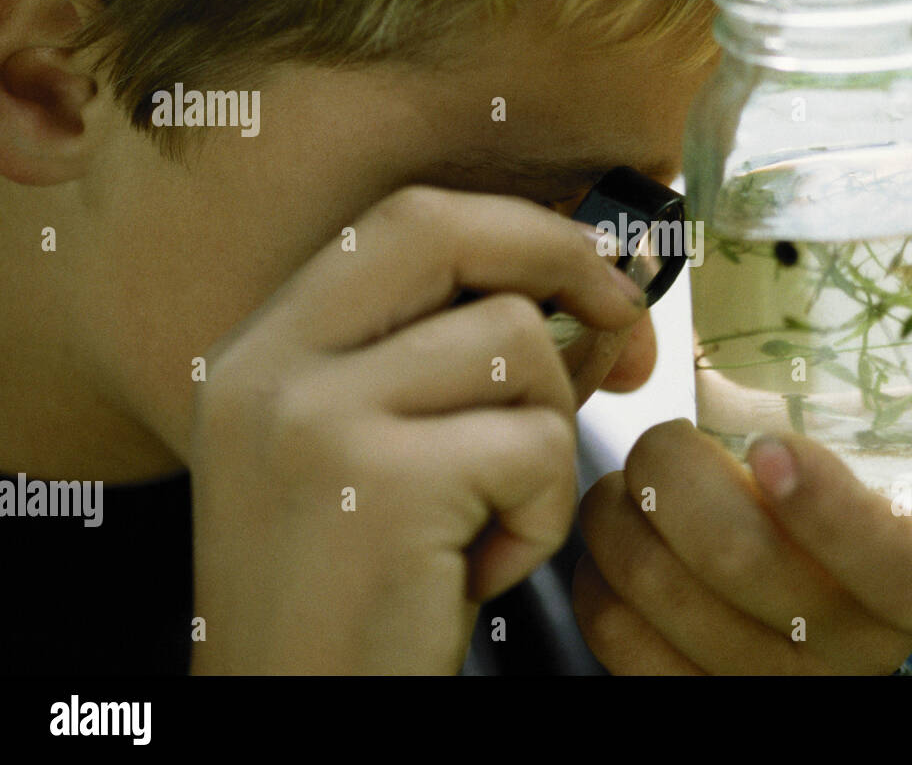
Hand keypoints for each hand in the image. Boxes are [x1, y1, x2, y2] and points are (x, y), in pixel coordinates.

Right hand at [187, 186, 645, 673]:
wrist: (291, 722)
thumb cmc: (355, 600)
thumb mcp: (371, 458)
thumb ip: (452, 369)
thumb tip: (597, 305)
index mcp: (263, 351)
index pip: (401, 221)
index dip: (513, 228)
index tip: (590, 270)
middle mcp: (272, 369)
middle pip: (445, 232)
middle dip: (560, 259)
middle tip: (623, 319)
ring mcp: (318, 420)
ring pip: (514, 345)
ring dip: (546, 436)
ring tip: (493, 516)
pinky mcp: (383, 486)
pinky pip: (536, 446)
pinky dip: (543, 513)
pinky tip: (483, 570)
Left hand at [572, 313, 911, 673]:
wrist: (822, 617)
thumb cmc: (878, 511)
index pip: (889, 565)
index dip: (829, 508)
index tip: (769, 445)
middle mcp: (852, 651)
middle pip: (742, 569)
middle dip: (676, 479)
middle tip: (665, 437)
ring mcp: (766, 686)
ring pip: (660, 599)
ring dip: (621, 516)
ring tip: (629, 479)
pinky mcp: (690, 699)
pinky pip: (617, 640)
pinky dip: (598, 572)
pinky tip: (617, 536)